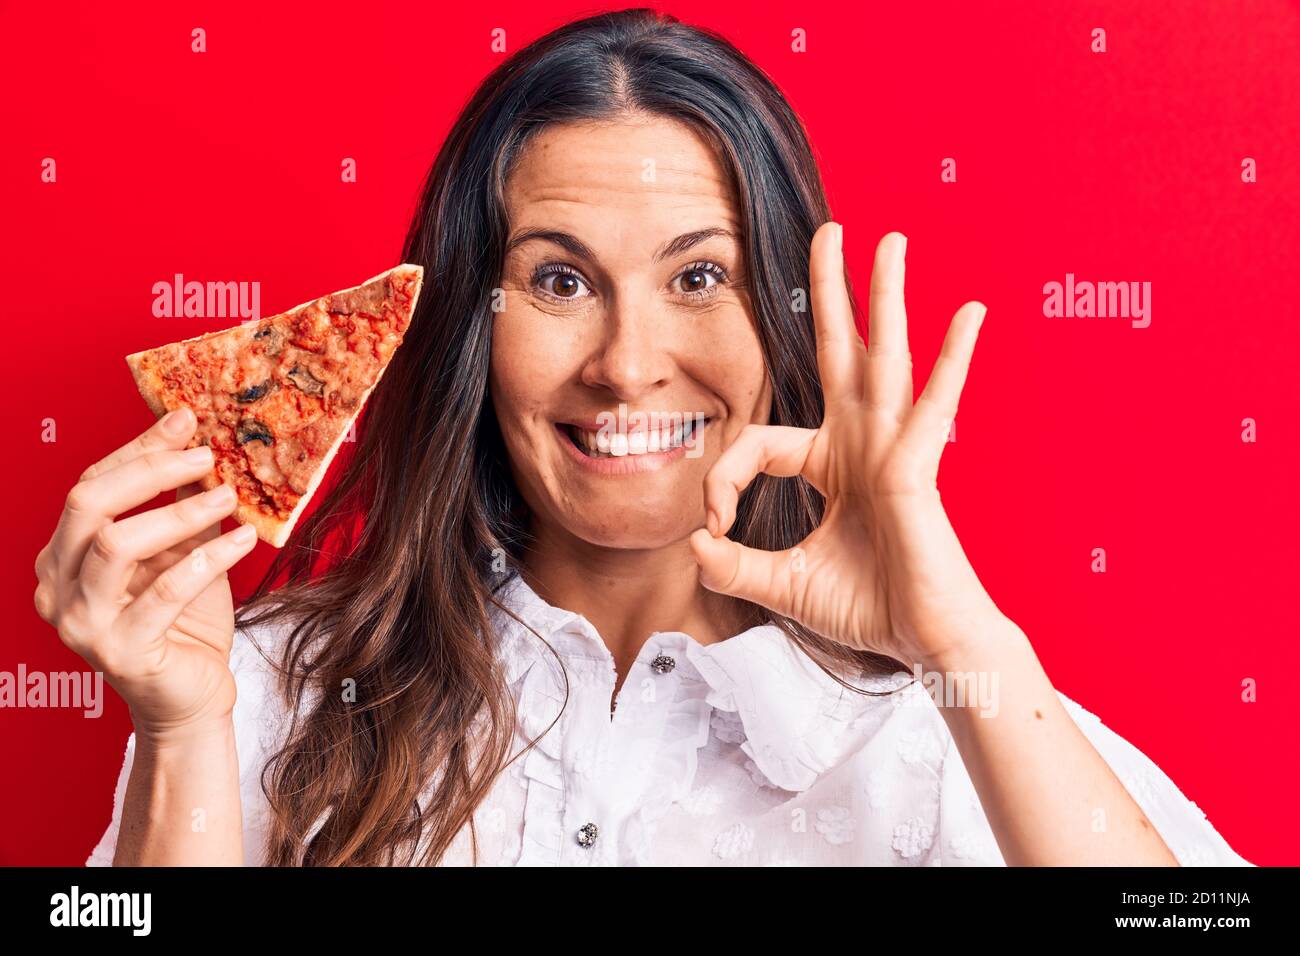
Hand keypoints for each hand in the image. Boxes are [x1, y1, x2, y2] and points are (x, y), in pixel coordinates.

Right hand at [33, 408, 257, 741]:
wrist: (191, 697)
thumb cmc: (185, 622)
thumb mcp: (182, 550)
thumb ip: (181, 503)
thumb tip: (201, 441)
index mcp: (63, 556)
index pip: (91, 485)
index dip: (139, 449)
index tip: (187, 419)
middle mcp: (57, 587)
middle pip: (88, 504)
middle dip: (150, 470)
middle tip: (208, 456)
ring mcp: (81, 623)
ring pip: (117, 545)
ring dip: (180, 512)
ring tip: (231, 496)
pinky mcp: (120, 652)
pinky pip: (164, 592)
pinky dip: (207, 558)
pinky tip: (242, 540)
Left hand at [689, 224, 1003, 670]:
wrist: (925, 643)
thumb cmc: (869, 607)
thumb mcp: (783, 585)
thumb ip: (736, 566)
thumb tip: (695, 550)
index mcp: (832, 463)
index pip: (759, 442)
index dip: (724, 479)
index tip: (713, 527)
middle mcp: (863, 443)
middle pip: (842, 352)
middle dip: (833, 292)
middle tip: (829, 231)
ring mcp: (894, 449)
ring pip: (886, 357)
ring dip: (886, 297)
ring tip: (890, 241)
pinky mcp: (918, 468)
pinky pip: (935, 405)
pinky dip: (955, 359)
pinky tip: (969, 312)